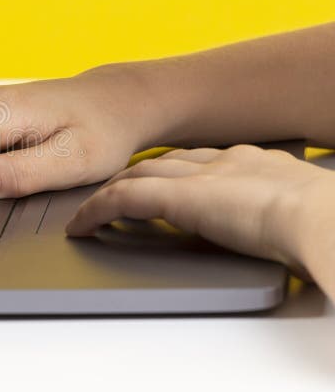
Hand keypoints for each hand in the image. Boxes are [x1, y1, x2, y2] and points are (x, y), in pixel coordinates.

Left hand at [66, 145, 334, 287]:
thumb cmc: (323, 221)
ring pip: (134, 177)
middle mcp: (218, 162)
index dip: (174, 169)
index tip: (164, 179)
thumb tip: (287, 232)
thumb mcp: (301, 210)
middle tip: (112, 187)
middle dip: (133, 174)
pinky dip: (95, 212)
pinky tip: (80, 227)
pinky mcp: (174, 196)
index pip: (198, 160)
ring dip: (108, 192)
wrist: (320, 217)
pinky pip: (119, 201)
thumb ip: (280, 213)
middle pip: (160, 162)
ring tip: (89, 208)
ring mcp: (195, 176)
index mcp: (251, 161)